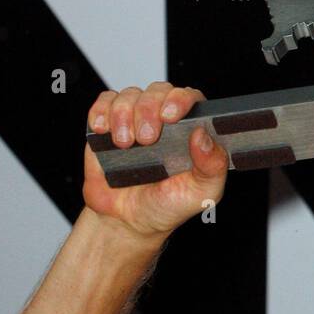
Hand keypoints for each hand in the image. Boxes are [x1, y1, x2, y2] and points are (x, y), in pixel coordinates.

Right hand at [82, 82, 227, 241]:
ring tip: (126, 144)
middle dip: (149, 109)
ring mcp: (135, 119)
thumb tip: (205, 136)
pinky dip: (101, 112)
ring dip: (124, 115)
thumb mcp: (200, 195)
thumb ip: (212, 167)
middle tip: (146, 139)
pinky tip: (104, 131)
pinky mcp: (109, 125)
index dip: (181, 100)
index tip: (171, 116)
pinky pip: (104, 103)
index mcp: (190, 131)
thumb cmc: (166, 205)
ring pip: (130, 95)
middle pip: (158, 91)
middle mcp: (163, 120)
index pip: (191, 99)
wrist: (126, 221)